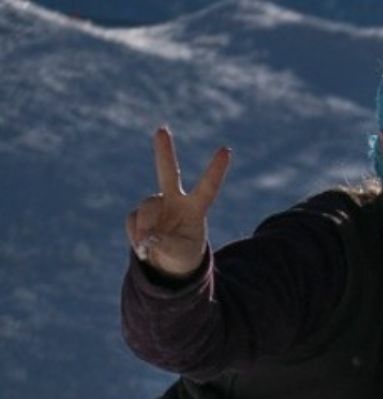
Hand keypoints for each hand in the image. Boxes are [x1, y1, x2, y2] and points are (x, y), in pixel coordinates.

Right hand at [127, 127, 229, 279]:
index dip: (216, 170)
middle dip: (164, 151)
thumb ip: (166, 244)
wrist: (167, 261)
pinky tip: (143, 246)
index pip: (208, 187)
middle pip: (168, 172)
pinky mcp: (139, 213)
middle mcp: (175, 200)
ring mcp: (155, 204)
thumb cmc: (182, 254)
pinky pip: (133, 223)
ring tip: (147, 247)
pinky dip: (136, 238)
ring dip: (145, 229)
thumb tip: (146, 236)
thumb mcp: (181, 253)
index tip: (226, 149)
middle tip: (162, 130)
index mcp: (195, 208)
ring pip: (146, 209)